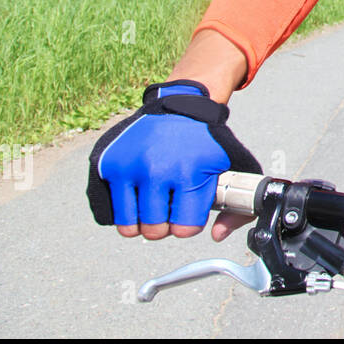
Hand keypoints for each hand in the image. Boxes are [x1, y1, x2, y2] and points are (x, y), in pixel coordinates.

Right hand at [86, 81, 260, 240]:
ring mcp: (128, 167)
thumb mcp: (231, 168)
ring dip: (141, 222)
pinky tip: (137, 195)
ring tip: (152, 204)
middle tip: (169, 208)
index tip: (187, 215)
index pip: (184, 228)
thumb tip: (217, 236)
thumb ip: (236, 208)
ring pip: (129, 226)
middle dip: (164, 226)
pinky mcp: (107, 164)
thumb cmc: (205, 142)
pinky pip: (110, 211)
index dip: (187, 225)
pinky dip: (123, 209)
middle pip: (155, 230)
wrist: (179, 107)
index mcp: (188, 173)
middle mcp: (155, 171)